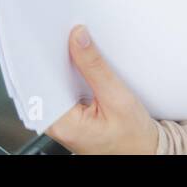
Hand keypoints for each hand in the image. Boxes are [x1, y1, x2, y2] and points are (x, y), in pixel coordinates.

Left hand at [46, 24, 159, 153]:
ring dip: (61, 63)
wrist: (146, 152)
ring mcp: (60, 120)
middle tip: (64, 34)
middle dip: (53, 57)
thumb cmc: (134, 138)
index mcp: (61, 124)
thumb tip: (78, 38)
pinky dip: (68, 73)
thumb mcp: (118, 98)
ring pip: (52, 82)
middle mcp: (55, 123)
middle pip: (43, 81)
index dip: (43, 57)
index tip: (50, 35)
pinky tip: (76, 60)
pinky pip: (61, 87)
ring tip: (71, 44)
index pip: (39, 83)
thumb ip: (95, 67)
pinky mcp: (68, 114)